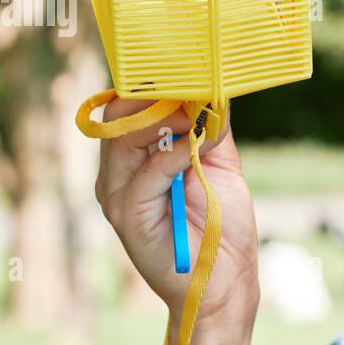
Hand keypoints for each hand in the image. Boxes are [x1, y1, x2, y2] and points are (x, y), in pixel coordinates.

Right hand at [94, 98, 259, 333]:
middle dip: (156, 95)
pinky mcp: (125, 216)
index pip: (129, 106)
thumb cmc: (223, 226)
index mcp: (137, 158)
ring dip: (165, 120)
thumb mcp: (221, 164)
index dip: (153, 84)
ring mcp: (117, 194)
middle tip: (192, 85)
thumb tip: (213, 84)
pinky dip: (172, 156)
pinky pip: (143, 174)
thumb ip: (212, 128)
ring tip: (198, 119)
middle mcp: (118, 173)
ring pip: (125, 137)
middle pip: (120, 115)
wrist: (226, 280)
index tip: (186, 64)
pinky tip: (195, 150)